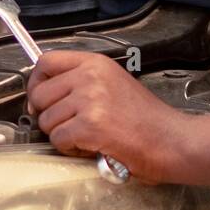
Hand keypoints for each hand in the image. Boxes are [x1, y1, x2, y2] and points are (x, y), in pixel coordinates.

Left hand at [26, 50, 192, 183]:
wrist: (172, 140)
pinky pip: (58, 140)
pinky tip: (91, 146)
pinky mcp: (89, 126)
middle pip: (39, 93)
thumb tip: (45, 93)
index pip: (46, 61)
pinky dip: (70, 149)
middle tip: (67, 124)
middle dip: (47, 114)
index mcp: (96, 64)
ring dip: (61, 134)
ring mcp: (89, 100)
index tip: (41, 98)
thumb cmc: (147, 119)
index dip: (37, 82)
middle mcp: (89, 77)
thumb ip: (82, 81)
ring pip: (46, 120)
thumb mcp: (114, 83)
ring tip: (86, 136)